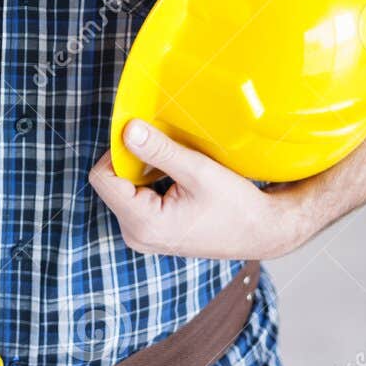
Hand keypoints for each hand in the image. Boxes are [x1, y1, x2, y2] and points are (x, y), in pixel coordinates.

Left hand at [87, 119, 301, 259]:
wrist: (262, 232)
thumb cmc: (238, 207)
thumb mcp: (199, 172)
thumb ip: (160, 151)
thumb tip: (127, 130)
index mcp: (144, 224)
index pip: (103, 177)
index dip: (118, 150)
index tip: (144, 135)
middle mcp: (136, 235)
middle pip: (111, 182)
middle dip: (133, 160)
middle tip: (165, 149)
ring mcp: (142, 235)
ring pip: (123, 187)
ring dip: (143, 169)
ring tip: (175, 166)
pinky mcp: (151, 232)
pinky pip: (135, 197)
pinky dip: (150, 181)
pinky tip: (176, 178)